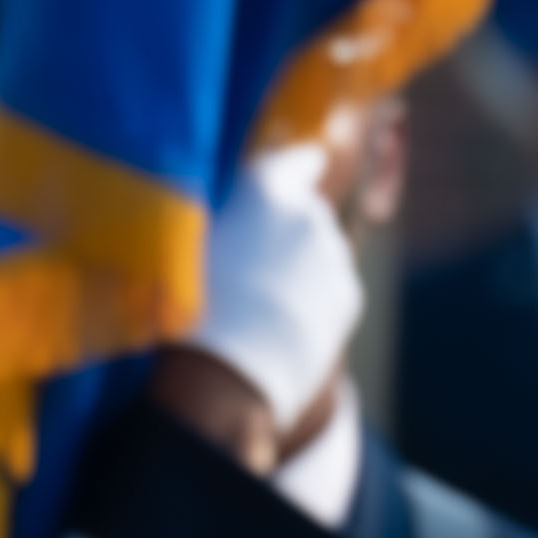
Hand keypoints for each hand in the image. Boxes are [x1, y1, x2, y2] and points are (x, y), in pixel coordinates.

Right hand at [167, 137, 363, 469]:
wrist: (226, 375)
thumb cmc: (189, 307)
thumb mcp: (193, 245)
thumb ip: (232, 219)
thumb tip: (245, 221)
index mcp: (265, 187)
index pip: (296, 161)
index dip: (301, 165)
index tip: (312, 163)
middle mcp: (307, 211)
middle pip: (307, 216)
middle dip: (290, 237)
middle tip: (256, 274)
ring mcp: (333, 254)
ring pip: (319, 257)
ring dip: (301, 274)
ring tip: (263, 312)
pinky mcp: (347, 296)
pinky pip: (330, 293)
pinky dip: (313, 306)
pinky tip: (282, 332)